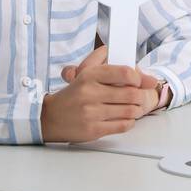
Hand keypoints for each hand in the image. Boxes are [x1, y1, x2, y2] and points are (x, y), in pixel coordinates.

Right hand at [41, 57, 158, 142]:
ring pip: (129, 111)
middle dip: (140, 96)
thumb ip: (106, 61)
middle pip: (131, 93)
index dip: (138, 77)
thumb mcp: (84, 72)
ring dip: (136, 110)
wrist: (50, 117)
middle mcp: (90, 93)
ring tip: (133, 108)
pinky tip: (125, 118)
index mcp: (89, 75)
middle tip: (140, 96)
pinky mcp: (93, 129)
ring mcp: (91, 112)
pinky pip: (123, 125)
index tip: (139, 81)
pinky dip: (129, 122)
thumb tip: (129, 62)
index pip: (124, 72)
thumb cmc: (73, 94)